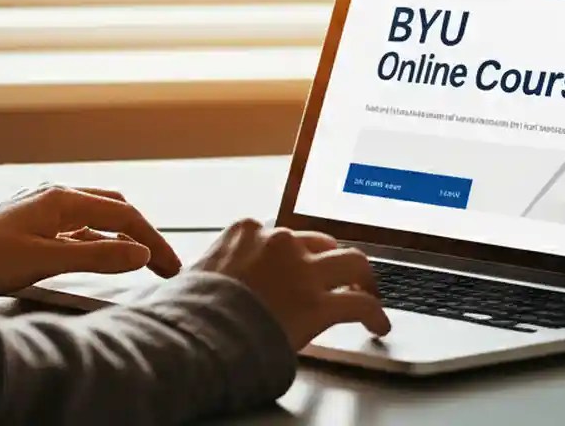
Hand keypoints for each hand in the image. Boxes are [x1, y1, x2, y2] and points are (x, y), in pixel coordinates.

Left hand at [0, 182, 181, 296]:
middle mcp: (56, 196)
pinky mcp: (32, 223)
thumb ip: (96, 258)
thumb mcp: (46, 260)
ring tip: (140, 264)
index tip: (171, 268)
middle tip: (163, 265)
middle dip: (142, 235)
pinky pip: (77, 229)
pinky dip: (98, 243)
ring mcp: (43, 208)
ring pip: (96, 219)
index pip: (124, 216)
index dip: (152, 241)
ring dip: (121, 240)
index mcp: (63, 198)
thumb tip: (141, 256)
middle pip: (114, 210)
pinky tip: (102, 259)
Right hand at [190, 219, 390, 347]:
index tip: (300, 265)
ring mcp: (303, 270)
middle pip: (321, 243)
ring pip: (352, 262)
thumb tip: (203, 282)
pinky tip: (378, 325)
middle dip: (331, 261)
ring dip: (363, 278)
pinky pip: (360, 305)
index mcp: (248, 231)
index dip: (297, 254)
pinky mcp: (319, 303)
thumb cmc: (186, 310)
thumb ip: (214, 269)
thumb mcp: (193, 275)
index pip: (284, 237)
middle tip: (339, 278)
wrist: (195, 332)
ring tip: (368, 293)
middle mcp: (281, 242)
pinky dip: (374, 314)